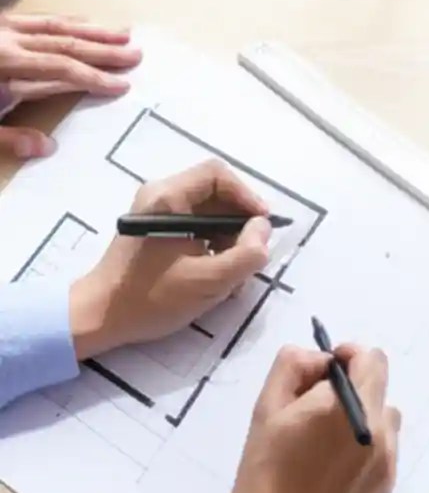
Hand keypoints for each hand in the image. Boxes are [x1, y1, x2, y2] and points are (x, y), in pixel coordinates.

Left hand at [0, 14, 140, 156]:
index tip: (123, 85)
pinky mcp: (0, 24)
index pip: (61, 69)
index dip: (94, 77)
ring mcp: (4, 28)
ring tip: (124, 33)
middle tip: (136, 54)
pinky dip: (65, 21)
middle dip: (104, 51)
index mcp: (5, 64)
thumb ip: (8, 137)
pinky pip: (38, 19)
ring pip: (56, 27)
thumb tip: (46, 148)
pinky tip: (85, 23)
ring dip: (93, 32)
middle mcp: (9, 41)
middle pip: (65, 44)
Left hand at [69, 159, 272, 359]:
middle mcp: (161, 197)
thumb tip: (264, 228)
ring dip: (230, 237)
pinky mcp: (159, 232)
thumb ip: (246, 254)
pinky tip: (218, 273)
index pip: (218, 175)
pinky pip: (199, 227)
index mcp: (167, 199)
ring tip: (235, 270)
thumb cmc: (151, 298)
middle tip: (252, 253)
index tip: (264, 227)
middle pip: (216, 193)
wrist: (101, 317)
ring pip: (211, 212)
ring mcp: (158, 214)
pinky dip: (216, 245)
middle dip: (241, 222)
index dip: (248, 197)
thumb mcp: (209, 282)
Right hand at [220, 344, 400, 492]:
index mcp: (349, 407)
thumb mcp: (267, 405)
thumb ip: (294, 366)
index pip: (371, 359)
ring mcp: (387, 459)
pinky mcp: (387, 484)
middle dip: (352, 384)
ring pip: (386, 417)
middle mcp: (378, 430)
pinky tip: (335, 463)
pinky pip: (386, 448)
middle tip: (318, 402)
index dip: (349, 354)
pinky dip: (368, 444)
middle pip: (380, 386)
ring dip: (364, 414)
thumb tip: (320, 359)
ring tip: (328, 435)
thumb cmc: (264, 467)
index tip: (328, 365)